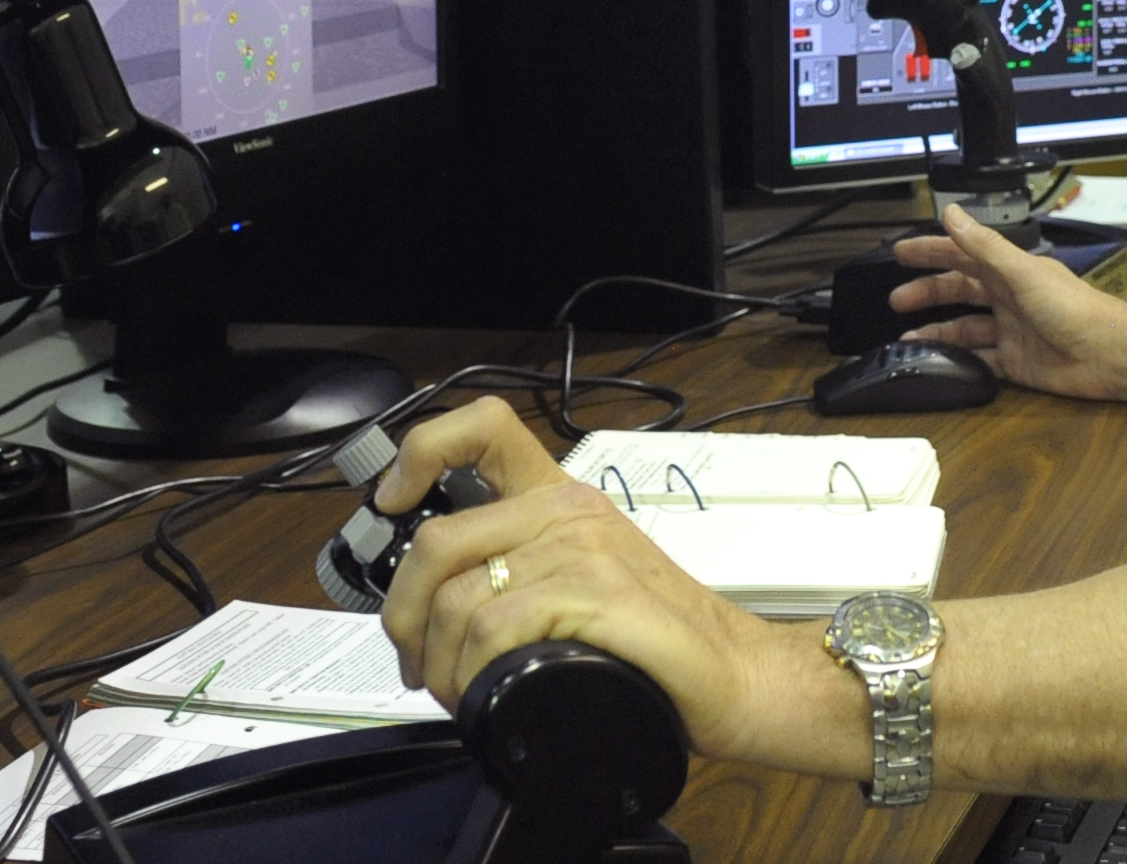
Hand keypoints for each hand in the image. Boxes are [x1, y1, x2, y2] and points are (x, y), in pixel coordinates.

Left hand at [374, 397, 771, 754]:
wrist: (733, 674)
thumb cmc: (655, 641)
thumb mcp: (586, 580)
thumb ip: (525, 569)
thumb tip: (437, 601)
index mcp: (562, 498)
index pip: (485, 427)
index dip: (422, 451)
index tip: (394, 500)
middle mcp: (569, 510)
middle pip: (438, 539)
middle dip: (402, 613)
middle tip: (414, 659)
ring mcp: (582, 547)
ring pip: (457, 597)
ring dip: (439, 663)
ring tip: (457, 693)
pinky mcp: (594, 591)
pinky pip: (493, 629)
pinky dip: (472, 677)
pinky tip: (488, 698)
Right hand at [889, 204, 1126, 399]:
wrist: (1109, 354)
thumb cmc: (1073, 308)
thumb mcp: (1022, 272)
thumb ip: (984, 245)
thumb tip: (951, 212)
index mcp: (1011, 270)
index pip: (963, 254)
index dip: (933, 251)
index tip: (902, 252)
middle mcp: (1009, 297)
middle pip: (960, 290)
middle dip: (928, 292)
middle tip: (896, 300)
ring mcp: (1012, 330)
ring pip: (965, 328)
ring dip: (937, 331)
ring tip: (906, 340)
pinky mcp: (1016, 363)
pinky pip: (979, 361)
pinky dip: (958, 362)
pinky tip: (938, 364)